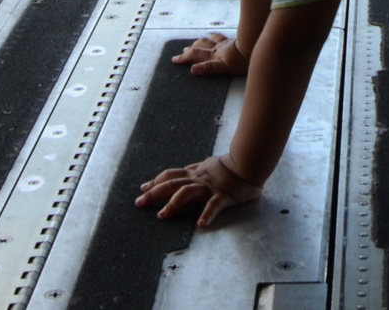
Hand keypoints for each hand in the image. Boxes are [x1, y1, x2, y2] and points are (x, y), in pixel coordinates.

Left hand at [137, 152, 262, 226]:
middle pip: (172, 184)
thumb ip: (195, 170)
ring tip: (162, 215)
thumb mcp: (208, 165)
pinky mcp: (223, 196)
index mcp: (195, 173)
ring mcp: (210, 188)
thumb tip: (183, 172)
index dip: (156, 182)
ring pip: (187, 192)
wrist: (249, 163)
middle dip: (154, 193)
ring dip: (173, 204)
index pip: (171, 176)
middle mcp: (199, 179)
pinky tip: (200, 224)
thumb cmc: (230, 166)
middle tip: (139, 203)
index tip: (143, 189)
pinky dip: (207, 214)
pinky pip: (214, 206)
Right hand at [174, 32, 248, 75]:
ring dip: (199, 42)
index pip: (195, 55)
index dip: (184, 58)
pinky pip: (219, 37)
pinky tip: (212, 35)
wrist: (256, 46)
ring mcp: (225, 44)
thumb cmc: (243, 60)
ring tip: (193, 43)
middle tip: (182, 52)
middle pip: (200, 47)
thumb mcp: (225, 67)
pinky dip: (212, 36)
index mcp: (214, 55)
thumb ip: (209, 68)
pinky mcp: (233, 42)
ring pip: (208, 40)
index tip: (174, 60)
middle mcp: (217, 48)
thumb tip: (192, 70)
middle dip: (189, 50)